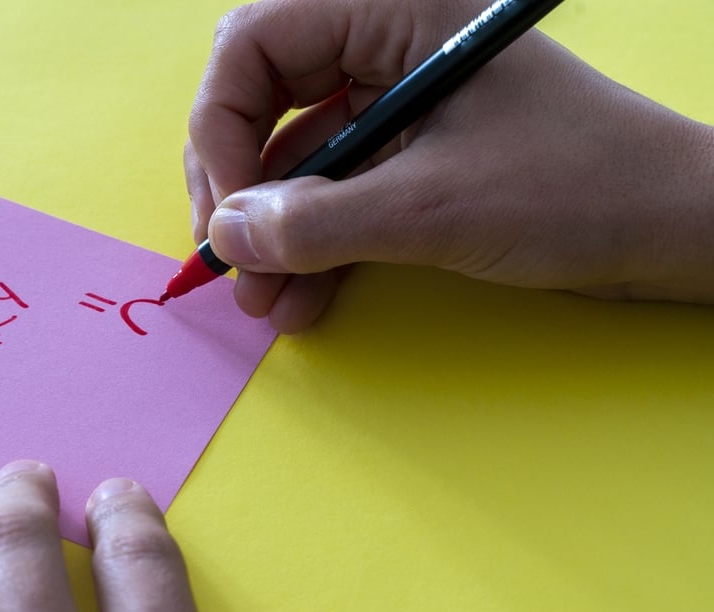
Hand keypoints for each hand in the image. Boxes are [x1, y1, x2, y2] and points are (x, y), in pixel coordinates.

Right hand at [186, 0, 713, 332]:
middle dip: (236, 185)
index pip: (257, 44)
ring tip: (264, 302)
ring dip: (270, 232)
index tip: (227, 208)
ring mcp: (397, 103)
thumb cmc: (580, 188)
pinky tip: (299, 300)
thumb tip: (228, 236)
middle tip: (229, 257)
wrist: (677, 232)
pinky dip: (311, 246)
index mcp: (394, 12)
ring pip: (294, 156)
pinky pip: (335, 192)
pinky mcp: (411, 154)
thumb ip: (318, 222)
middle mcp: (386, 46)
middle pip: (261, 98)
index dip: (222, 125)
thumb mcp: (435, 207)